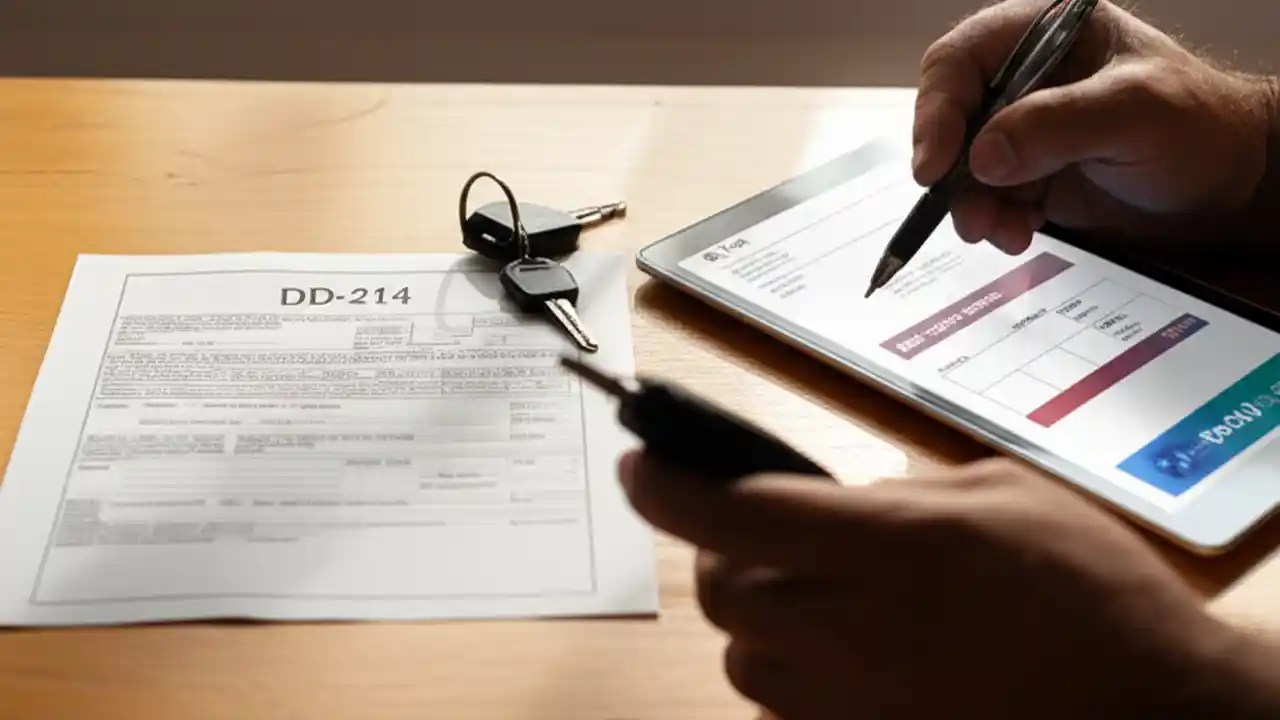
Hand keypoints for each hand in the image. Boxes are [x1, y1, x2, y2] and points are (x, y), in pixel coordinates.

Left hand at [619, 451, 1279, 718]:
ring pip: (740, 660)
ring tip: (814, 600)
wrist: (1150, 706)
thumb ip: (902, 493)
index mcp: (885, 545)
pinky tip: (840, 657)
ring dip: (754, 620)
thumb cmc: (1087, 587)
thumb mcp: (999, 493)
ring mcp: (851, 701)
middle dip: (720, 553)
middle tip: (758, 532)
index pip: (727, 511)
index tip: (640, 462)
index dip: (664, 484)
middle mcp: (850, 628)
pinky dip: (788, 677)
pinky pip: (783, 713)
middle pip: (718, 593)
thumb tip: (839, 501)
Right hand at [913, 0, 1279, 253]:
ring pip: (963, 167)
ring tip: (1002, 231)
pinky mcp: (1027, 173)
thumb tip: (982, 157)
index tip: (935, 165)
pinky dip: (994, 220)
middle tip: (968, 211)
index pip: (960, 62)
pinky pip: (986, 198)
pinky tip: (1020, 232)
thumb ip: (1054, 126)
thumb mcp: (1131, 112)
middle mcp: (1023, 77)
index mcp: (1041, 33)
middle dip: (953, 172)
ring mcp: (1023, 128)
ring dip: (972, 205)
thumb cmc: (1198, 126)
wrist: (1227, 185)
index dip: (937, 110)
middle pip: (951, 118)